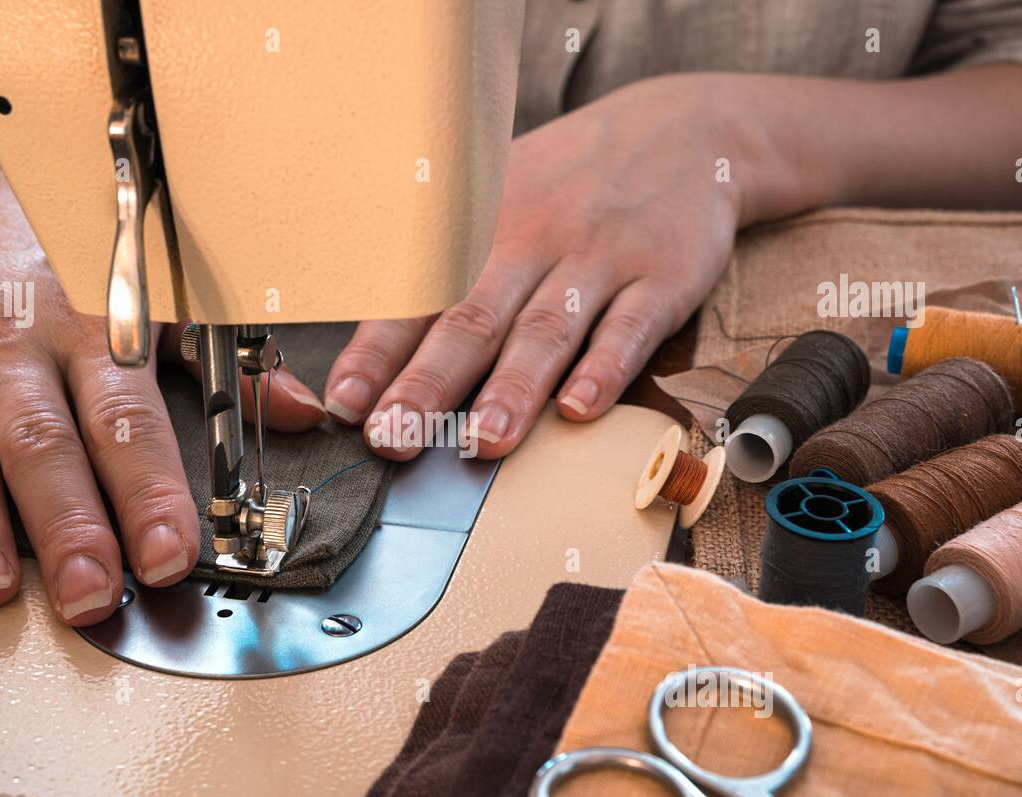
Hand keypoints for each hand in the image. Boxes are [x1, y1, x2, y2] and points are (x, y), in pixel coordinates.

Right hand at [0, 139, 324, 623]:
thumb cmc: (68, 257)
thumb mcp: (160, 296)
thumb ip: (227, 366)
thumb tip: (302, 414)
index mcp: (96, 327)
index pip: (130, 420)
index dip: (151, 493)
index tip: (168, 556)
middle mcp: (17, 337)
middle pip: (45, 442)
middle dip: (69, 527)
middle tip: (89, 598)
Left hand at [322, 75, 750, 459]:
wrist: (677, 129)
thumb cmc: (563, 187)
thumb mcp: (492, 203)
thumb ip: (440, 272)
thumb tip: (372, 357)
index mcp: (476, 234)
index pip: (415, 299)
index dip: (376, 355)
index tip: (344, 405)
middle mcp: (527, 243)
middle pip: (470, 320)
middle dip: (427, 384)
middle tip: (395, 438)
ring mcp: (595, 259)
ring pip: (545, 329)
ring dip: (512, 389)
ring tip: (483, 441)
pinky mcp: (660, 276)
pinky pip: (630, 327)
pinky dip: (605, 369)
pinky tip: (581, 410)